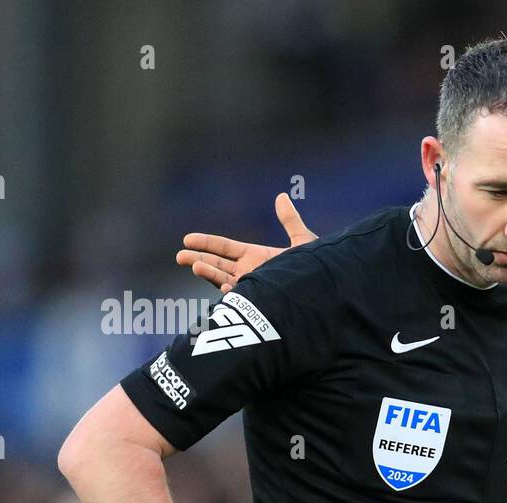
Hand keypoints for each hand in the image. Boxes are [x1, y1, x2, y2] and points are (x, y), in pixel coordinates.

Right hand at [176, 193, 316, 292]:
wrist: (326, 290)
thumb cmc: (315, 268)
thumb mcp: (303, 241)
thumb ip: (291, 221)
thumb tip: (283, 196)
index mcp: (255, 257)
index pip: (224, 248)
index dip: (206, 243)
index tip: (187, 239)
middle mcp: (250, 273)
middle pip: (217, 265)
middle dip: (199, 260)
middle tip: (180, 257)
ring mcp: (253, 288)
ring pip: (224, 281)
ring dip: (209, 274)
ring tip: (195, 266)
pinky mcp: (260, 301)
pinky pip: (242, 298)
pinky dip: (234, 294)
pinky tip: (226, 289)